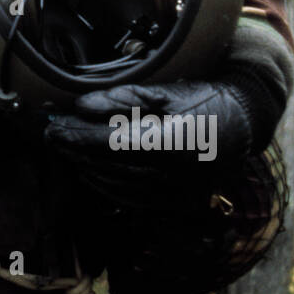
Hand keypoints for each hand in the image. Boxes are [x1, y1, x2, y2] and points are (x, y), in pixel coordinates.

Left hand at [42, 79, 258, 207]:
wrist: (242, 126)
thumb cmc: (204, 101)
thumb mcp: (165, 92)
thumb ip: (122, 100)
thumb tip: (82, 106)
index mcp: (170, 144)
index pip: (110, 143)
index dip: (77, 137)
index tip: (53, 128)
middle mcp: (172, 175)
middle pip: (109, 165)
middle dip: (76, 151)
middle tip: (52, 136)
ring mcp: (174, 193)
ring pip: (116, 184)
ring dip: (87, 167)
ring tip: (67, 149)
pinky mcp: (173, 201)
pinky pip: (131, 197)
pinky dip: (106, 184)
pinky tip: (91, 170)